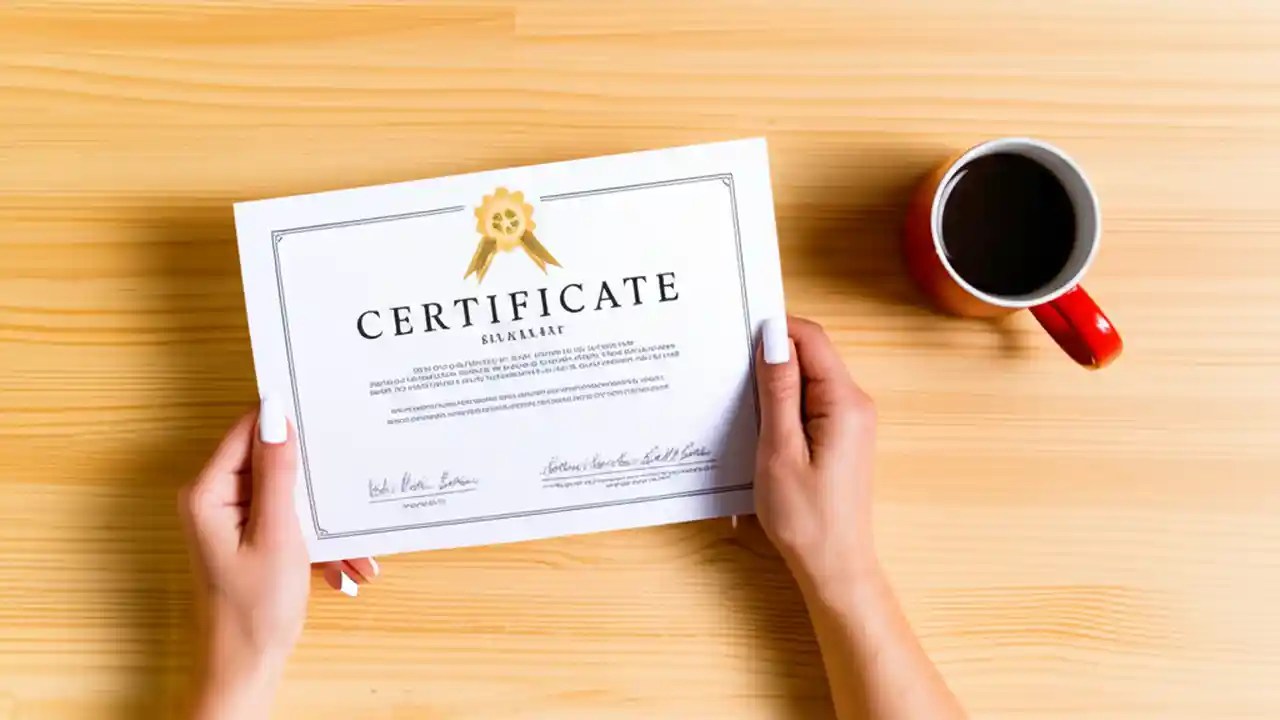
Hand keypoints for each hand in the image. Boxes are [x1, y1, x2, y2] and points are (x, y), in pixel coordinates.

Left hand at [178, 396, 376, 718]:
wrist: (247, 669)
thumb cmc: (254, 610)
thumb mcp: (277, 535)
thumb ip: (277, 473)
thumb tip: (278, 417)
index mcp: (209, 493)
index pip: (248, 431)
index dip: (285, 419)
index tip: (325, 408)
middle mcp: (216, 501)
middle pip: (272, 461)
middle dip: (315, 479)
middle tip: (352, 478)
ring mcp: (233, 521)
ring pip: (289, 495)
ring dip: (324, 518)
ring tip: (356, 546)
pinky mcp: (251, 539)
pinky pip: (290, 522)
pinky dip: (317, 541)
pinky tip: (344, 565)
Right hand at [753, 316, 878, 595]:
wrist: (833, 565)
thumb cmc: (805, 517)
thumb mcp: (780, 450)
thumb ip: (777, 391)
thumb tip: (771, 338)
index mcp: (845, 402)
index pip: (811, 338)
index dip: (773, 330)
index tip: (734, 337)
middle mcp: (855, 404)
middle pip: (810, 354)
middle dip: (770, 355)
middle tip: (728, 372)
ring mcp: (850, 420)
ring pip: (807, 378)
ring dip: (774, 382)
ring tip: (738, 400)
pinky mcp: (840, 436)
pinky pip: (809, 402)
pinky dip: (783, 404)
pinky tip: (757, 422)